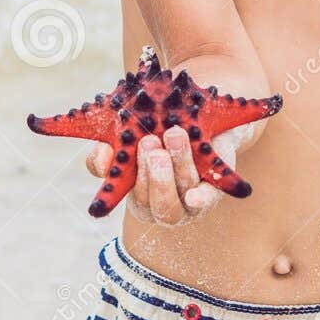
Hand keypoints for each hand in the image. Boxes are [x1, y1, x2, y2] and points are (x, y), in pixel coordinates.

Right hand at [86, 124, 253, 226]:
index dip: (124, 181)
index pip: (130, 197)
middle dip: (154, 174)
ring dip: (178, 163)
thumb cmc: (154, 129)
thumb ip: (107, 152)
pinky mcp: (218, 188)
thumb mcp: (128, 136)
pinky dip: (201, 199)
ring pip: (183, 191)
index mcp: (140, 196)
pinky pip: (211, 198)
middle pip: (159, 204)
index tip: (121, 155)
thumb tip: (101, 161)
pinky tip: (194, 197)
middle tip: (150, 142)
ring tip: (175, 134)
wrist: (197, 114)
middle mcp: (166, 205)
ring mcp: (192, 200)